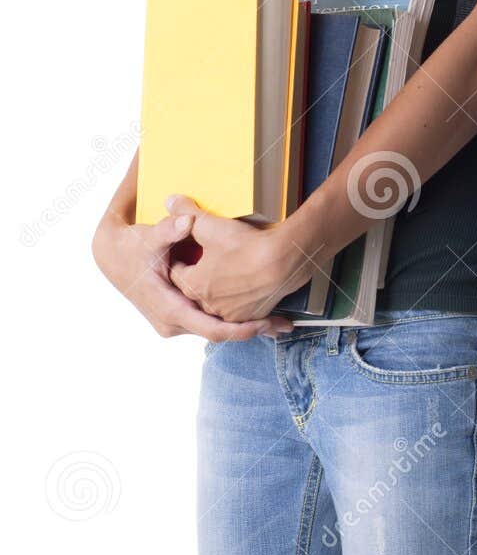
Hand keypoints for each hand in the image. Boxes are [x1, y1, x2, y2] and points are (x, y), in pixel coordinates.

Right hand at [91, 210, 292, 340]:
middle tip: (284, 325)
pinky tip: (261, 316)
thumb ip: (169, 230)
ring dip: (246, 326)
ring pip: (217, 330)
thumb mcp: (150, 239)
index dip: (241, 329)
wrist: (114, 257)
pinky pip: (211, 323)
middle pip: (220, 333)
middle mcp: (173, 324)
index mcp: (169, 310)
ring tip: (280, 322)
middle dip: (252, 329)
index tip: (266, 324)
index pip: (212, 329)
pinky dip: (234, 320)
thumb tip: (185, 220)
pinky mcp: (181, 318)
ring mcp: (176, 324)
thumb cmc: (133, 247)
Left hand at [164, 194, 308, 326]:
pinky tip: (248, 281)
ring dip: (221, 289)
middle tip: (210, 259)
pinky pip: (241, 309)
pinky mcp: (253, 315)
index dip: (183, 258)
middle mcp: (210, 305)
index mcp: (194, 285)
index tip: (190, 250)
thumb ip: (186, 213)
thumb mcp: (211, 225)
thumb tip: (171, 201)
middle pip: (197, 289)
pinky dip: (242, 298)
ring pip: (219, 301)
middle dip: (201, 275)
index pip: (177, 274)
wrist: (285, 261)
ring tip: (230, 270)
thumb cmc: (246, 246)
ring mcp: (232, 312)